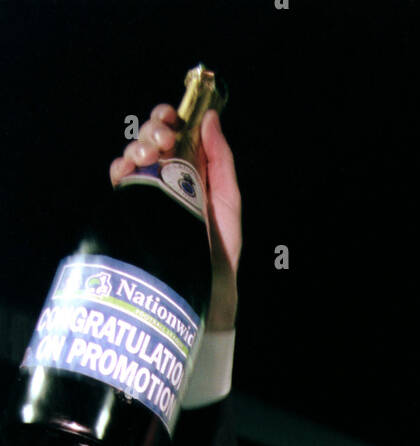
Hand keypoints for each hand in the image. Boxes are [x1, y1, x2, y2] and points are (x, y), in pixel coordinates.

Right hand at [109, 104, 241, 330]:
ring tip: (150, 156)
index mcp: (190, 170)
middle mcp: (166, 177)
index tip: (171, 116)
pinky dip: (120, 168)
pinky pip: (119, 180)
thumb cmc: (221, 246)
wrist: (205, 283)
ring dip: (138, 146)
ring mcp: (147, 193)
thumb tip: (210, 117)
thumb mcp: (228, 197)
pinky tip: (130, 170)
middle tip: (162, 141)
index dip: (168, 118)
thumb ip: (220, 157)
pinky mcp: (132, 209)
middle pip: (150, 138)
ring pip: (133, 155)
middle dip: (152, 130)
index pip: (173, 133)